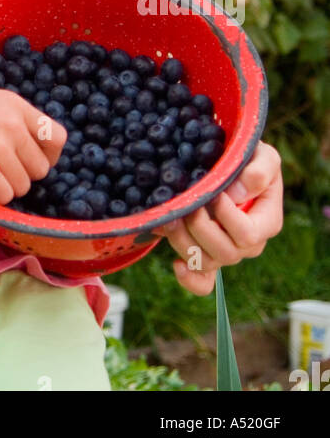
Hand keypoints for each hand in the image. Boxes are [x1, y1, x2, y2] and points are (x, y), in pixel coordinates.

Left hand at [158, 140, 283, 294]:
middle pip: (225, 253)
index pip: (247, 235)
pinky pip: (202, 282)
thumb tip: (237, 195)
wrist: (229, 161)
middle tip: (186, 203)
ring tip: (171, 218)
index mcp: (267, 223)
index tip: (215, 193)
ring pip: (206, 263)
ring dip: (183, 242)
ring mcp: (227, 251)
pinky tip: (176, 264)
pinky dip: (189, 278)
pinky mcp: (208, 254)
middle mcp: (248, 244)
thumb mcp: (264, 156)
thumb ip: (259, 172)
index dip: (226, 217)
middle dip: (199, 227)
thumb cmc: (249, 158)